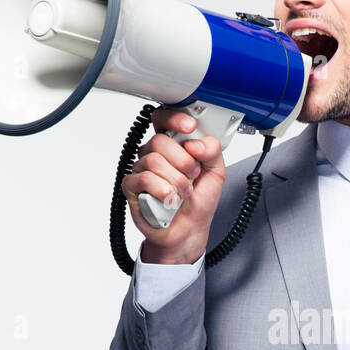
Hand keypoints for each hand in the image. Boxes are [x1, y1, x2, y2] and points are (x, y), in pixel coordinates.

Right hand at [121, 108, 225, 263]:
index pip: (164, 119)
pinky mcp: (132, 187)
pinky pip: (144, 179)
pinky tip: (169, 198)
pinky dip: (162, 189)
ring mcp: (141, 170)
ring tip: (184, 192)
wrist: (188, 231)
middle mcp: (155, 154)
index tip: (189, 127)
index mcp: (173, 146)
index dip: (174, 118)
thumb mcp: (216, 173)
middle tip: (193, 175)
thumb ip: (213, 151)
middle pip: (159, 140)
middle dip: (183, 160)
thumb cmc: (198, 202)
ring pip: (153, 160)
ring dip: (176, 179)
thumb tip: (196, 142)